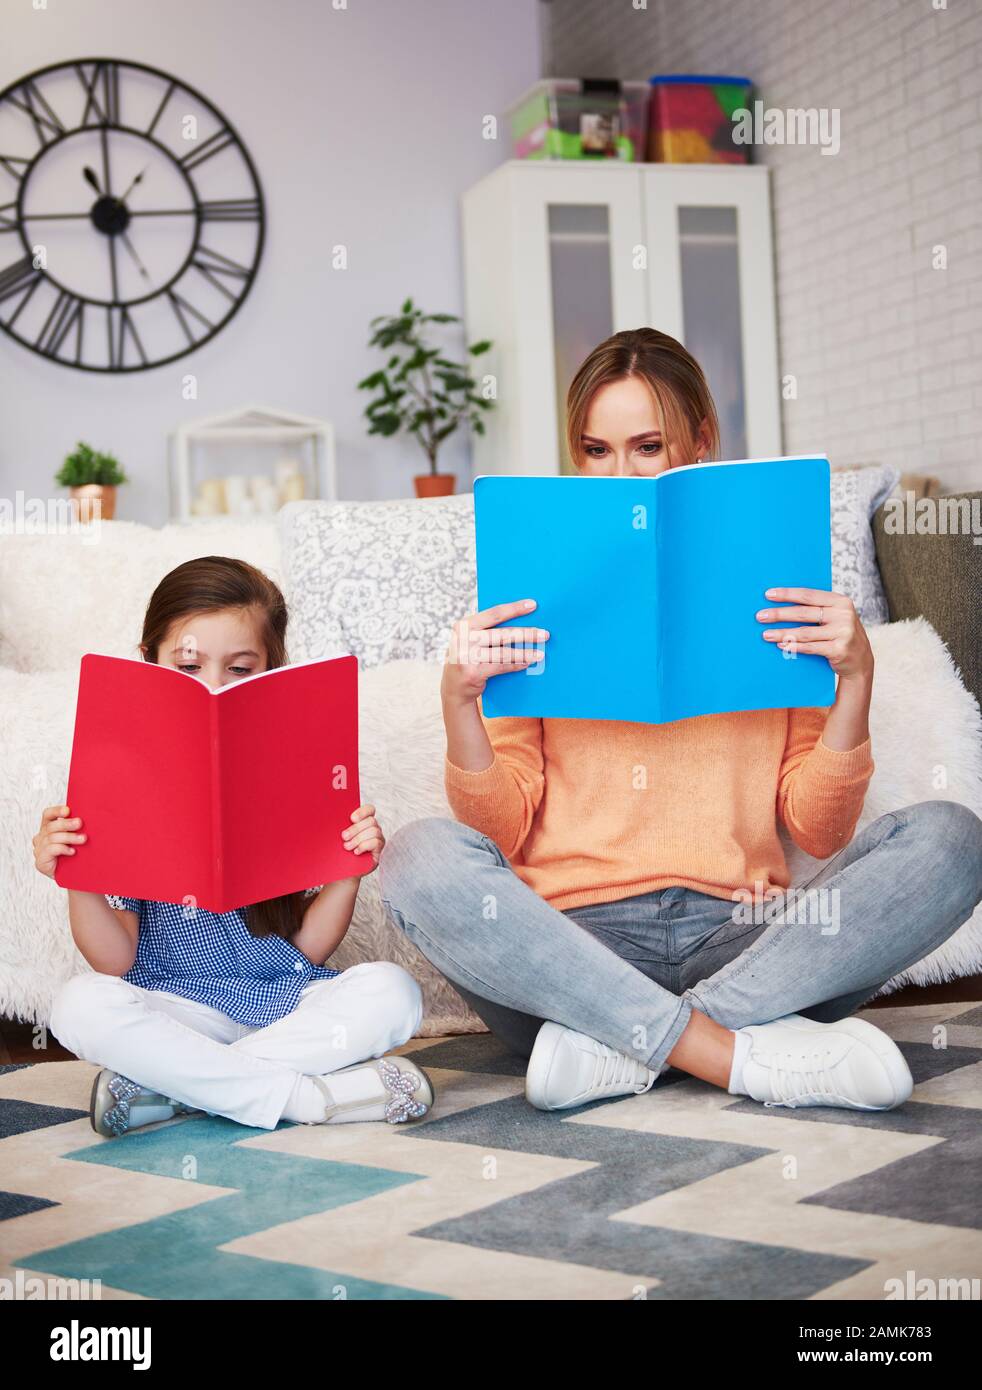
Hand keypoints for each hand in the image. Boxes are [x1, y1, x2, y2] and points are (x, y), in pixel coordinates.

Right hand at [33, 803, 86, 878]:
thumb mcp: (77, 837)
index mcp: (48, 827)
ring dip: (69, 837)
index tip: (68, 810)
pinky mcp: (40, 862)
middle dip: (66, 824)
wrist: (76, 876)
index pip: (48, 815)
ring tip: (83, 839)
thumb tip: (93, 814)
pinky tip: (72, 851)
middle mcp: (41, 837)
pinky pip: (50, 850)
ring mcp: (39, 850)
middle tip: (80, 823)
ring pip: (52, 838)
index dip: (56, 811)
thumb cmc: (77, 854)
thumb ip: (77, 827)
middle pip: (51, 826)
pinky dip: (62, 849)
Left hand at [341, 804, 383, 871]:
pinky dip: (364, 846)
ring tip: (347, 847)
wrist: (342, 872)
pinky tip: (356, 852)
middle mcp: (374, 829)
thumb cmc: (340, 853)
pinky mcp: (379, 851)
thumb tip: (332, 818)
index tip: (351, 818)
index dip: (362, 812)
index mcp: (364, 822)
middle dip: (356, 828)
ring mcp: (378, 839)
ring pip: (374, 831)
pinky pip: (376, 842)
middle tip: (344, 837)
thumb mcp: (339, 838)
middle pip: (371, 821)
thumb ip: (340, 826)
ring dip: (358, 839)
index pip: (370, 809)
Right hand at [441, 599, 548, 706]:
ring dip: (525, 653)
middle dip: (526, 634)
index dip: (515, 608)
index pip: (494, 614)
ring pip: (504, 652)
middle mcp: (463, 638)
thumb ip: (486, 630)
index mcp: (464, 625)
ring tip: (540, 653)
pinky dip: (516, 664)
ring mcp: (467, 656)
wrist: (453, 687)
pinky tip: (527, 663)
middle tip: (545, 634)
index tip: (533, 605)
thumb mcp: (469, 639)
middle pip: (502, 634)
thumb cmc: (468, 657)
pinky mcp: (473, 672)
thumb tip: (520, 620)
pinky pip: (501, 666)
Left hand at [757, 587, 873, 681]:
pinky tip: (781, 646)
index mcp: (840, 601)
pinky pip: (811, 647)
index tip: (768, 595)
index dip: (787, 594)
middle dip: (779, 614)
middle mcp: (843, 615)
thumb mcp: (835, 616)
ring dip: (782, 633)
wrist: (860, 661)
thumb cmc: (839, 634)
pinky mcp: (839, 650)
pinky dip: (794, 646)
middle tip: (760, 616)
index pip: (808, 595)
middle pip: (804, 613)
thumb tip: (782, 601)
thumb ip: (817, 608)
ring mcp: (843, 632)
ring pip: (805, 632)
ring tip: (766, 634)